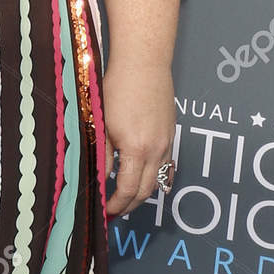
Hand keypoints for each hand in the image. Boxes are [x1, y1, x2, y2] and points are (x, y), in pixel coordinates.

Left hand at [99, 56, 174, 216]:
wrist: (143, 63)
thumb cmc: (118, 87)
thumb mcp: (103, 122)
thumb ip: (103, 152)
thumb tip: (102, 175)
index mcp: (136, 149)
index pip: (127, 189)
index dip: (116, 204)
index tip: (106, 210)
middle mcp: (156, 150)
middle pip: (145, 191)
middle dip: (129, 205)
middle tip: (114, 210)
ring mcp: (167, 143)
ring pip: (158, 180)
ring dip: (142, 192)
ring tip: (125, 196)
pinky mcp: (171, 134)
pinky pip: (165, 165)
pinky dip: (153, 175)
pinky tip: (140, 174)